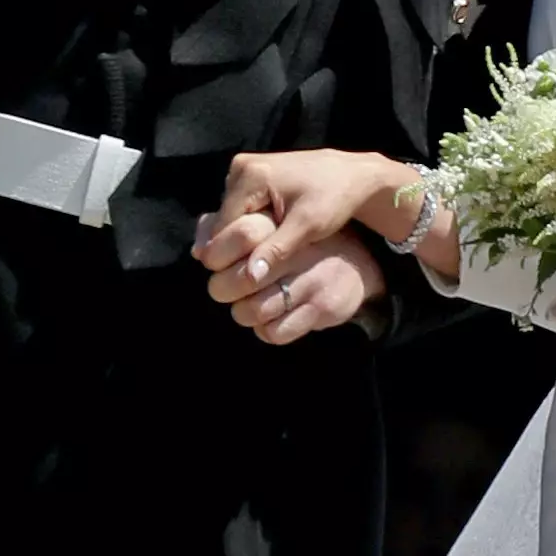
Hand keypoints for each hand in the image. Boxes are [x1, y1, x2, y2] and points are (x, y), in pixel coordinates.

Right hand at [192, 149, 419, 286]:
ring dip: (242, 238)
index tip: (247, 277)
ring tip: (263, 254)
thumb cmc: (335, 199)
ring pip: (230, 217)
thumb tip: (250, 277)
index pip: (223, 226)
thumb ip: (276, 250)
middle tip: (256, 269)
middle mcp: (240, 167)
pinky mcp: (251, 175)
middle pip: (224, 221)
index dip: (231, 255)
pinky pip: (240, 209)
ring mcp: (244, 168)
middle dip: (237, 246)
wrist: (352, 175)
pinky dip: (249, 226)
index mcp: (250, 174)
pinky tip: (265, 239)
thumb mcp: (307, 226)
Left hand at [204, 211, 390, 343]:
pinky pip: (275, 332)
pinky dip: (263, 329)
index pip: (242, 234)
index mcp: (284, 223)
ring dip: (242, 311)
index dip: (217, 254)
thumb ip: (227, 228)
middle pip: (242, 278)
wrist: (356, 263)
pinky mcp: (323, 308)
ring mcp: (313, 280)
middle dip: (222, 289)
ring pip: (254, 310)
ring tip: (246, 304)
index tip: (215, 263)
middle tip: (224, 289)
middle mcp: (300, 250)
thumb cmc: (296, 243)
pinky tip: (268, 318)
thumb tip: (198, 251)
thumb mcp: (268, 224)